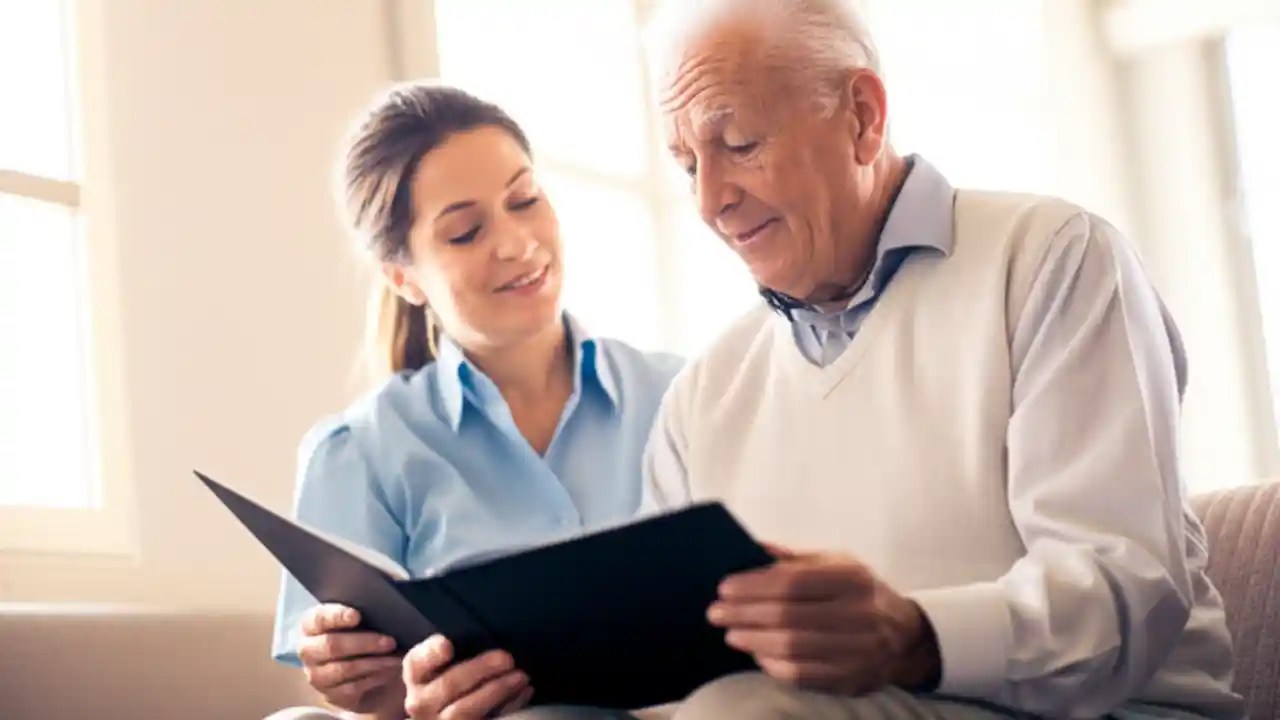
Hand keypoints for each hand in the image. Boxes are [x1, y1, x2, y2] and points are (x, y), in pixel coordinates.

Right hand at [297, 604, 405, 713]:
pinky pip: (351, 688)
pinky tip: (388, 672)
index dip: (336, 616)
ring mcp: (317, 676)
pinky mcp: (331, 696)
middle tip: (390, 641)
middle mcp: (308, 650)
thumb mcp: (365, 620)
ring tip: (395, 658)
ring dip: (373, 663)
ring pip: (343, 669)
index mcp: (312, 625)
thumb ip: (367, 611)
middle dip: (364, 642)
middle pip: (331, 645)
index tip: (357, 616)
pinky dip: (373, 679)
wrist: (371, 669)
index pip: (318, 618)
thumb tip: (383, 606)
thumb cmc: (367, 635)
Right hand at [403, 635, 533, 718]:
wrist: (444, 713)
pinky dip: (508, 707)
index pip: (417, 662)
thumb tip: (481, 634)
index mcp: (417, 677)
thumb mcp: (444, 663)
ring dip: (496, 691)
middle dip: (480, 670)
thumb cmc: (452, 679)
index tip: (448, 645)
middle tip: (507, 658)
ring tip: (521, 676)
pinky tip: (523, 692)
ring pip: (463, 711)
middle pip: (448, 685)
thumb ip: (454, 649)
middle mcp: (421, 701)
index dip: (431, 653)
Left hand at [708, 544, 940, 695]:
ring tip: (731, 634)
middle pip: (787, 617)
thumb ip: (794, 559)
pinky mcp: (851, 678)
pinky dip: (773, 665)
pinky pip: (802, 675)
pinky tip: (757, 654)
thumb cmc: (858, 593)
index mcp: (852, 579)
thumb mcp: (836, 563)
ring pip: (792, 649)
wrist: (904, 637)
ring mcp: (857, 651)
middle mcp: (859, 614)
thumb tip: (750, 547)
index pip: (793, 583)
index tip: (725, 588)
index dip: (754, 586)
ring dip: (753, 641)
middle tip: (716, 613)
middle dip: (744, 615)